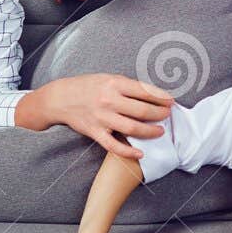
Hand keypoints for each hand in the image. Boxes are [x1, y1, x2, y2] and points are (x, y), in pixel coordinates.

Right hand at [25, 74, 172, 157]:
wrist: (61, 98)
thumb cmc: (87, 87)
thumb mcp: (108, 78)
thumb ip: (127, 86)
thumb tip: (152, 94)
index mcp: (114, 84)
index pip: (145, 91)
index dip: (161, 97)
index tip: (171, 101)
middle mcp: (109, 100)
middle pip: (142, 111)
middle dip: (160, 114)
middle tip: (168, 115)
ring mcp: (102, 118)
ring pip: (132, 128)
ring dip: (150, 131)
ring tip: (160, 131)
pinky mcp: (95, 132)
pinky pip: (114, 145)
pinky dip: (129, 152)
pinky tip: (141, 153)